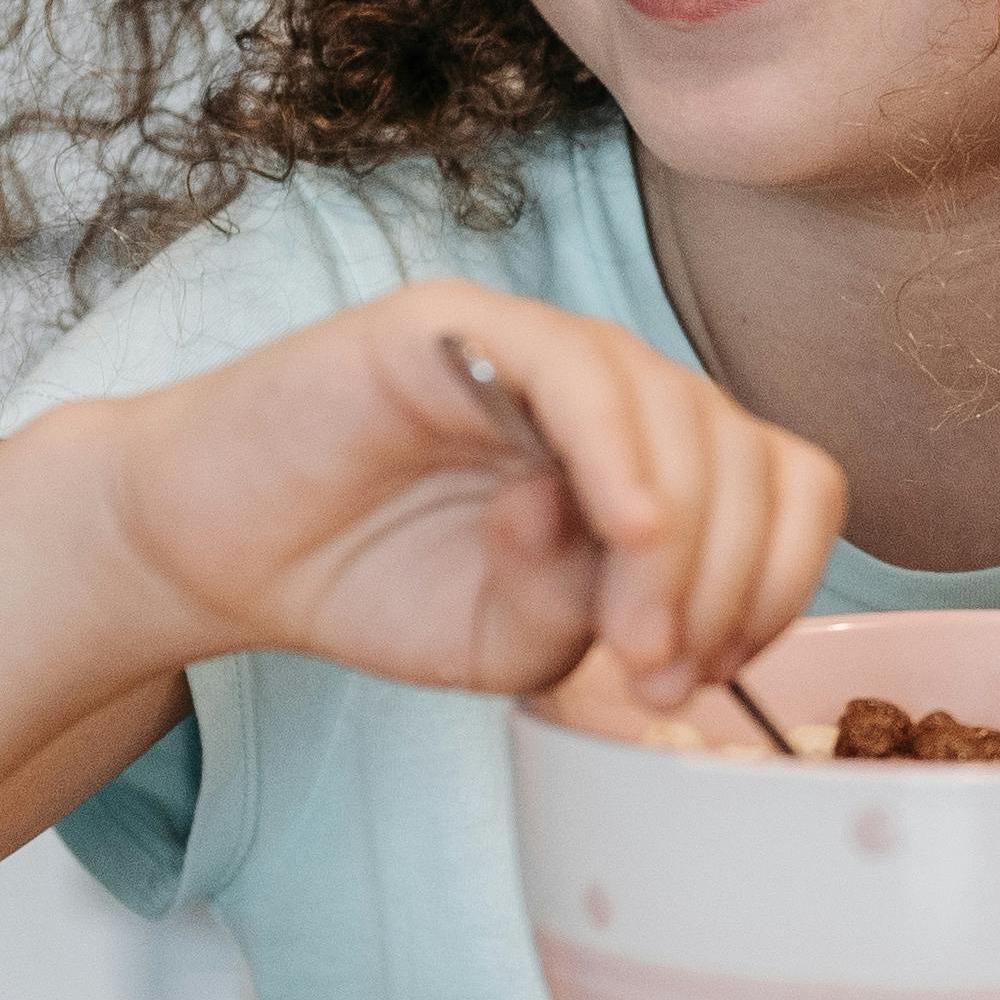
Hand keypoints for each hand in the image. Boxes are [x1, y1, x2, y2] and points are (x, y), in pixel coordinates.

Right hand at [52, 282, 843, 704]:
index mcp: (650, 460)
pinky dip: (618, 449)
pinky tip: (617, 526)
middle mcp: (614, 393)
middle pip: (747, 457)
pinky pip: (575, 368)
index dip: (778, 581)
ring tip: (631, 638)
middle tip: (660, 674)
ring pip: (680, 410)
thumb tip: (650, 558)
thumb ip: (601, 611)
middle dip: (729, 584)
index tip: (716, 672)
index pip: (781, 487)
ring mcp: (540, 347)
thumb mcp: (518, 642)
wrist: (217, 551)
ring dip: (680, 543)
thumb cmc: (372, 585)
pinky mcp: (459, 325)